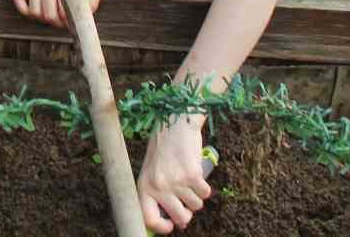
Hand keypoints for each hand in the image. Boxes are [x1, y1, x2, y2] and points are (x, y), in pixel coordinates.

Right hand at [11, 0, 103, 28]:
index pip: (59, 12)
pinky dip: (25, 9)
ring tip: (53, 14)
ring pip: (33, 11)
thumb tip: (85, 14)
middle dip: (56, 22)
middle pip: (45, 14)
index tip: (72, 21)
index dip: (66, 21)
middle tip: (64, 21)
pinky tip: (37, 10)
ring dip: (43, 17)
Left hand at [139, 115, 211, 232]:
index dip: (161, 227)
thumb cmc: (163, 148)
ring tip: (188, 180)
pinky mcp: (192, 175)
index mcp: (144, 185)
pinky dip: (204, 187)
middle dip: (187, 213)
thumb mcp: (151, 170)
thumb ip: (157, 192)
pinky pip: (205, 193)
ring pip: (196, 205)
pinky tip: (197, 174)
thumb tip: (171, 220)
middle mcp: (159, 186)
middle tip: (186, 202)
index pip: (148, 218)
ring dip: (196, 196)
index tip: (170, 226)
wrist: (174, 123)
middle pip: (180, 218)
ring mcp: (176, 181)